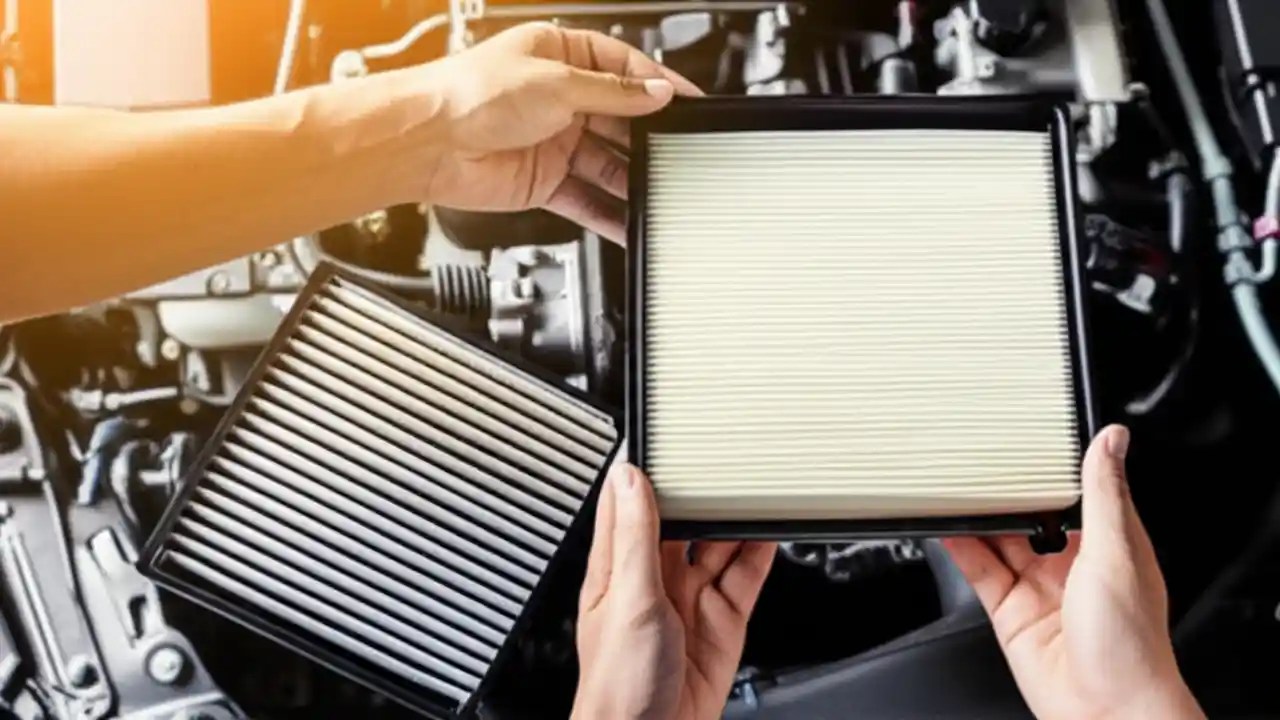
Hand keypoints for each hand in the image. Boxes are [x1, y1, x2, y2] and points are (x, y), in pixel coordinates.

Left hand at [418, 23, 699, 242]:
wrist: (426, 142)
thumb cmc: (469, 94)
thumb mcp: (556, 81)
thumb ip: (612, 92)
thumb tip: (655, 93)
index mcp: (560, 56)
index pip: (624, 68)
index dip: (658, 85)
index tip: (689, 102)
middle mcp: (559, 97)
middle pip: (620, 119)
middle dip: (648, 137)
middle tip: (679, 152)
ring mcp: (552, 140)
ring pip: (606, 163)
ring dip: (632, 179)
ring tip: (661, 192)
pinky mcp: (543, 180)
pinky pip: (586, 199)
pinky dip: (608, 213)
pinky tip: (630, 222)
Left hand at [572, 464, 775, 719]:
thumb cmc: (617, 687)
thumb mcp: (628, 599)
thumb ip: (634, 538)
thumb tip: (627, 479)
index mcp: (618, 570)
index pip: (626, 506)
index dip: (644, 473)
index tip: (664, 440)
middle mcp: (653, 581)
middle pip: (681, 522)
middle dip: (702, 495)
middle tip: (724, 463)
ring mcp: (690, 601)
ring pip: (718, 546)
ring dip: (735, 521)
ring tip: (754, 488)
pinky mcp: (723, 622)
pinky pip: (745, 578)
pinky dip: (760, 553)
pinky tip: (770, 531)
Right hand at [943, 426, 1203, 719]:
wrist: (1105, 712)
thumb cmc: (1132, 646)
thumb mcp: (1117, 553)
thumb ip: (1104, 495)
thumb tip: (1113, 440)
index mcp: (1110, 546)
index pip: (1079, 492)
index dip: (1055, 468)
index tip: (1032, 438)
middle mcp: (1073, 566)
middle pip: (1030, 515)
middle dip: (1006, 491)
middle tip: (979, 458)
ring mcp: (1038, 589)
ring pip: (999, 540)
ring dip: (978, 516)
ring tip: (954, 485)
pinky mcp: (1009, 612)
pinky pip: (979, 569)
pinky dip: (959, 547)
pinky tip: (946, 526)